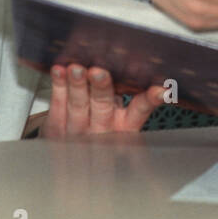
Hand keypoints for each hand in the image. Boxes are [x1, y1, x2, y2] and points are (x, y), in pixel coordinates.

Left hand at [42, 64, 164, 137]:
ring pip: (78, 104)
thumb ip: (124, 93)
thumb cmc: (99, 124)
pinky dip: (58, 86)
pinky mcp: (57, 126)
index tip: (160, 90)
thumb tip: (133, 61)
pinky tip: (59, 72)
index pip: (140, 110)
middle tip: (98, 71)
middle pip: (103, 106)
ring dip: (76, 85)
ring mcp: (78, 129)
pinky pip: (58, 104)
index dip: (150, 100)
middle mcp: (102, 128)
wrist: (69, 157)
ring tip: (75, 69)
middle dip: (101, 87)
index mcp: (124, 124)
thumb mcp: (119, 115)